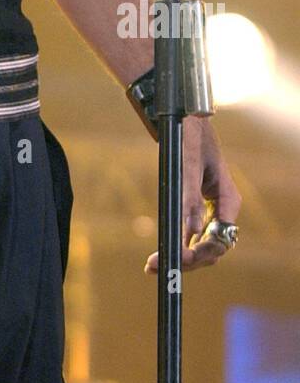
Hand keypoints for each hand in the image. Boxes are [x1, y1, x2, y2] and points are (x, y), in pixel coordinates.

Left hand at [144, 115, 240, 273]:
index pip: (219, 239)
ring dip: (181, 258)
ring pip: (202, 245)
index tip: (178, 260)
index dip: (199, 254)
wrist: (184, 116)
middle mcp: (222, 208)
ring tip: (154, 265)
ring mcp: (210, 208)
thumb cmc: (189, 134)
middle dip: (187, 261)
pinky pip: (191, 234)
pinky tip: (161, 253)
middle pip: (212, 248)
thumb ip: (190, 197)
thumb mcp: (188, 164)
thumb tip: (191, 231)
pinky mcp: (197, 206)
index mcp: (228, 199)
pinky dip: (178, 244)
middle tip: (157, 266)